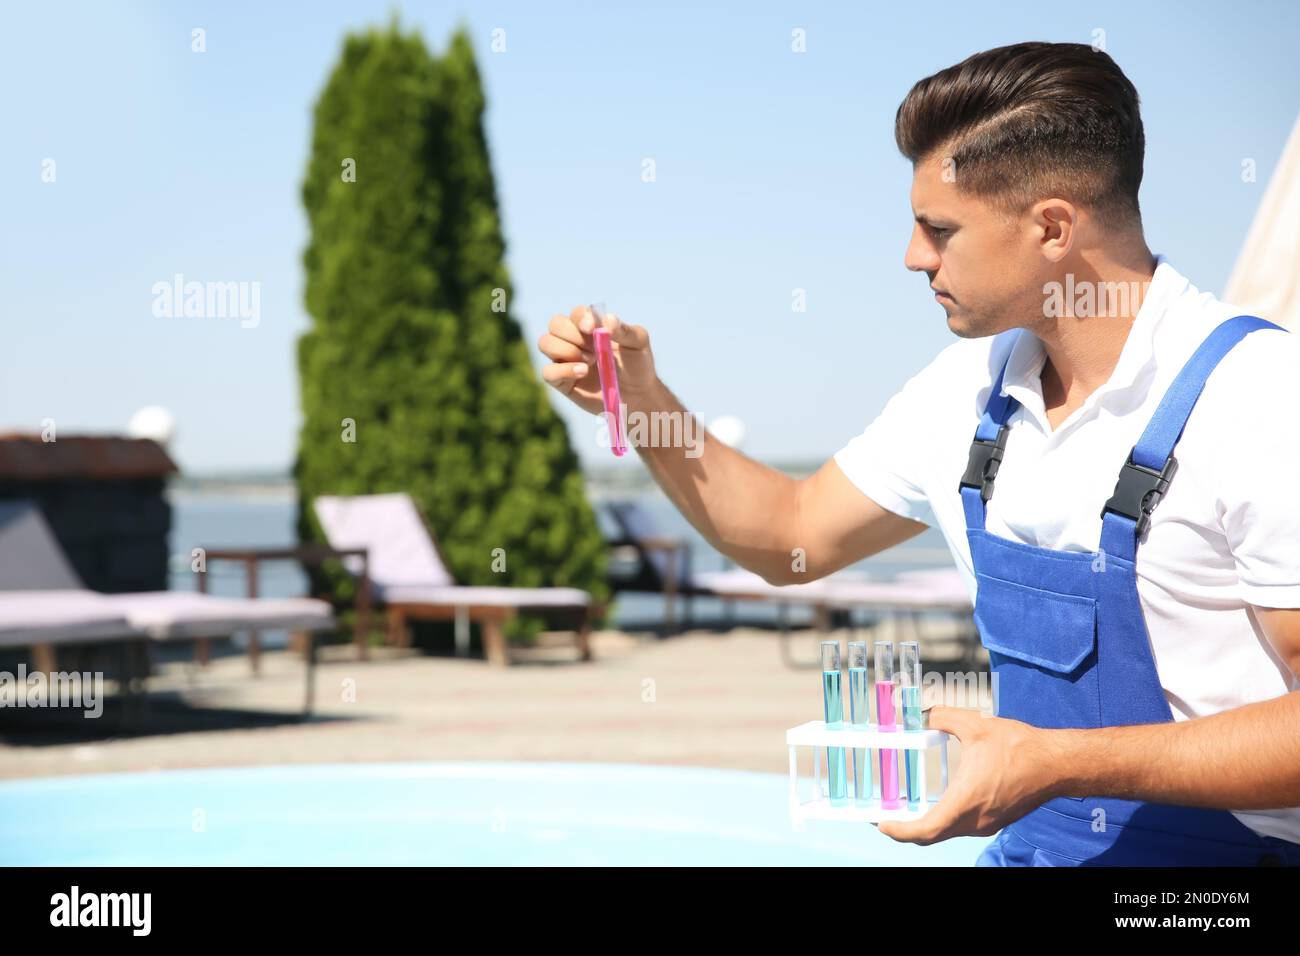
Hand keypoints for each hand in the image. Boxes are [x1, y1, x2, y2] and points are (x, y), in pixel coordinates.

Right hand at [537, 305, 658, 415]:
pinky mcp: (562, 381)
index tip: (592, 328)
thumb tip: (608, 319)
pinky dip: (562, 370)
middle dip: (572, 334)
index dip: (581, 318)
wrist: (638, 395)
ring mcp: (566, 360)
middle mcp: (574, 340)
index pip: (576, 313)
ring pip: (545, 342)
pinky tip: (582, 372)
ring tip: (589, 362)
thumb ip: (625, 330)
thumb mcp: (639, 343)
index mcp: (590, 327)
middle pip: (555, 324)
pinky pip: (547, 372)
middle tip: (594, 349)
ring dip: (565, 350)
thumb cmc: (637, 365)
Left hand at [875, 705, 1063, 844]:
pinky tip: (939, 802)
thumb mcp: (974, 725)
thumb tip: (920, 713)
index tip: (882, 823)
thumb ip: (942, 717)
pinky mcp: (995, 821)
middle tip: (886, 816)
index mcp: (965, 801)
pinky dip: (944, 820)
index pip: (925, 830)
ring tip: (907, 809)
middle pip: (932, 835)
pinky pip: (962, 826)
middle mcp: (974, 820)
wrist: (1056, 764)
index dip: (899, 831)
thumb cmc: (1019, 746)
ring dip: (926, 825)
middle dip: (906, 829)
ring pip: (948, 832)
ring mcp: (986, 824)